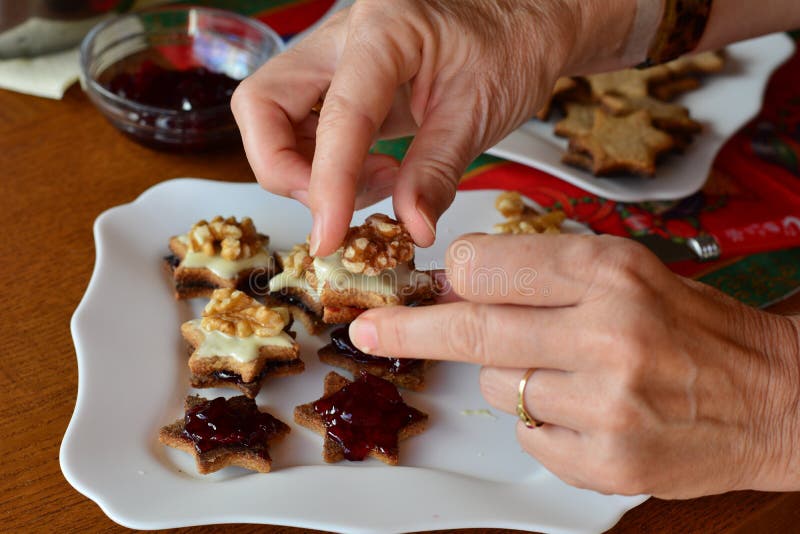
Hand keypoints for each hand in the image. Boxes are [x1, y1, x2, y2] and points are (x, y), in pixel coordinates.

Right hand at [232, 0, 603, 255]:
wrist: (522, 22)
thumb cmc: (510, 45)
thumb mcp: (481, 112)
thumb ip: (437, 172)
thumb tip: (410, 227)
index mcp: (385, 28)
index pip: (338, 116)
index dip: (328, 184)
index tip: (329, 237)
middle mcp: (344, 36)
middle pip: (263, 105)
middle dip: (284, 169)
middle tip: (333, 206)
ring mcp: (335, 58)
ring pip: (273, 120)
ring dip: (308, 172)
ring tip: (379, 184)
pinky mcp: (340, 83)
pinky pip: (303, 129)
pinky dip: (326, 166)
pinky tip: (371, 174)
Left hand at [347, 234, 799, 496]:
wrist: (774, 398)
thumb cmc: (695, 329)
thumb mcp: (627, 271)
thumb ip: (543, 272)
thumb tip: (460, 281)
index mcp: (608, 272)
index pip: (484, 266)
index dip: (453, 276)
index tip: (432, 285)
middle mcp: (606, 333)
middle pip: (471, 330)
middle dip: (409, 329)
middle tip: (367, 330)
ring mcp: (604, 403)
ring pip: (498, 387)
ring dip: (515, 377)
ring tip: (572, 370)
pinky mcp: (605, 461)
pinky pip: (527, 434)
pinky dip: (542, 421)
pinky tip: (586, 409)